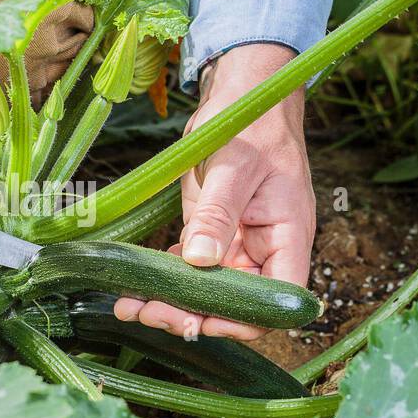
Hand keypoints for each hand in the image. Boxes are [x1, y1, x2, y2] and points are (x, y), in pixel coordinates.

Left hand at [114, 43, 314, 341]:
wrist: (242, 96)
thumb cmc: (251, 123)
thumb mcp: (234, 167)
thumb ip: (217, 214)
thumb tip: (200, 260)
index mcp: (288, 238)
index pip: (276, 300)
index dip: (243, 320)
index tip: (201, 320)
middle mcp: (265, 250)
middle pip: (237, 305)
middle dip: (194, 316)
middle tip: (148, 313)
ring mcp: (236, 245)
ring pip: (208, 293)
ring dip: (171, 304)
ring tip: (129, 307)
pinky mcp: (211, 234)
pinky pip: (190, 270)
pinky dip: (164, 282)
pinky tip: (132, 289)